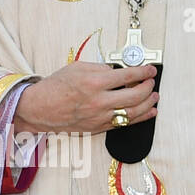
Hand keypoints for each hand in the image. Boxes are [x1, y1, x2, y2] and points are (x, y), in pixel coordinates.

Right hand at [14, 62, 157, 134]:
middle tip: (151, 81)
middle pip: (136, 95)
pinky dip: (141, 117)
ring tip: (154, 96)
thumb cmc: (55, 87)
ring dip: (149, 103)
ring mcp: (100, 116)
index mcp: (94, 82)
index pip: (128, 75)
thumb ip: (100, 68)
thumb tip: (119, 70)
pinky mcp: (99, 127)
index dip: (144, 71)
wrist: (40, 108)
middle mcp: (99, 100)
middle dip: (149, 87)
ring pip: (134, 112)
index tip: (150, 69)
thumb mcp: (76, 67)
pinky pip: (125, 123)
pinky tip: (149, 112)